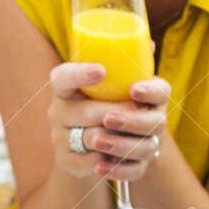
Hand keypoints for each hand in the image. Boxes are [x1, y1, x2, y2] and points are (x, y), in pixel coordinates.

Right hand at [47, 64, 167, 182]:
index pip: (64, 76)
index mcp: (64, 85)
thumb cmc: (109, 105)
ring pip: (96, 141)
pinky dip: (117, 165)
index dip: (81, 73)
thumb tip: (150, 42)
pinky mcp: (67, 162)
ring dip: (126, 141)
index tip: (101, 71)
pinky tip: (131, 160)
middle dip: (122, 114)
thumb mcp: (116, 84)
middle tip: (144, 114)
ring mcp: (59, 138)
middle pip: (89, 112)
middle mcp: (58, 110)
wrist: (93, 146)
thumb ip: (130, 67)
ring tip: (146, 138)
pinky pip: (93, 166)